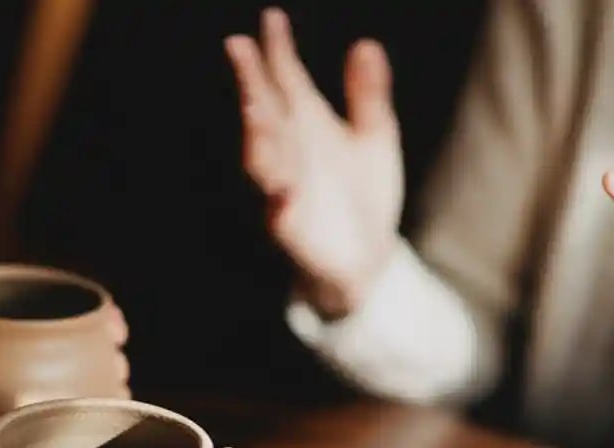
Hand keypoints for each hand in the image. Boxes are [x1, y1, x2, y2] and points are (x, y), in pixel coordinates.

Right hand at [225, 8, 402, 316]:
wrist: (368, 258)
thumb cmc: (362, 194)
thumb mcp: (374, 137)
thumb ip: (368, 95)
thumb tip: (366, 43)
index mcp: (307, 125)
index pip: (286, 81)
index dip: (277, 50)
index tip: (272, 18)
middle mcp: (290, 152)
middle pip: (265, 112)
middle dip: (251, 83)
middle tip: (239, 48)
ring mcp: (286, 189)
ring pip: (263, 160)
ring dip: (257, 135)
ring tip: (255, 109)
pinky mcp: (292, 229)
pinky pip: (280, 216)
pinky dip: (280, 203)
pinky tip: (282, 192)